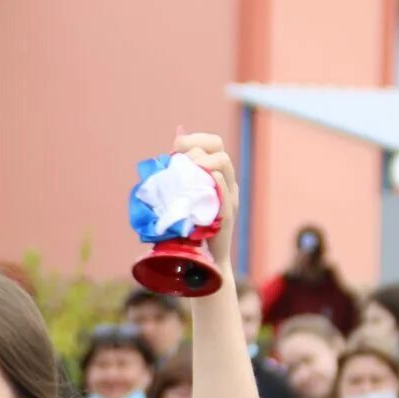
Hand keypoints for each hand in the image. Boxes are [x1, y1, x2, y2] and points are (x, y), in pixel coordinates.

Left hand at [171, 130, 237, 273]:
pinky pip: (226, 196)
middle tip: (182, 159)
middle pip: (220, 152)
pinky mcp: (226, 216)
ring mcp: (228, 199)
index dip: (197, 138)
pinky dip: (219, 183)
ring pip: (224, 168)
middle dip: (199, 148)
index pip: (214, 144)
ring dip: (206, 162)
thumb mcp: (185, 196)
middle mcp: (226, 184)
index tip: (177, 144)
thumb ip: (180, 175)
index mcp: (217, 176)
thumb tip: (169, 148)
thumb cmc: (192, 227)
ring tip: (192, 166)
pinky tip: (211, 178)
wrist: (206, 259)